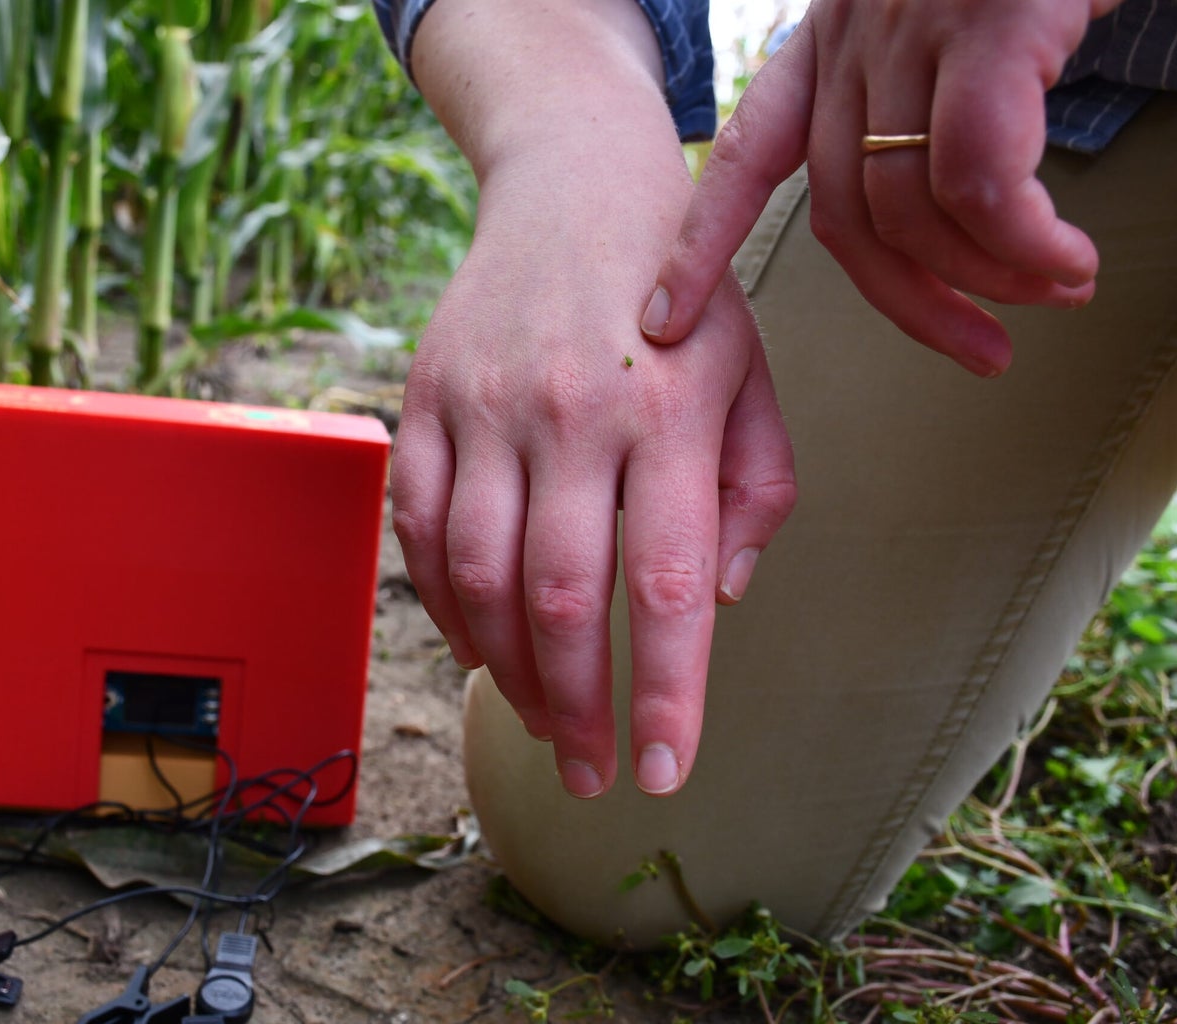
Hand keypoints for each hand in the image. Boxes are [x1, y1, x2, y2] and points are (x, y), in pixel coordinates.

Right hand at [391, 140, 795, 798]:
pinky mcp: (426, 402)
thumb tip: (718, 602)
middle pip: (560, 599)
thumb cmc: (680, 299)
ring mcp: (485, 407)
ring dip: (509, 671)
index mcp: (668, 414)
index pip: (666, 585)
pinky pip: (421, 530)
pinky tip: (479, 648)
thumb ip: (755, 491)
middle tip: (593, 774)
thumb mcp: (752, 377)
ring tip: (542, 720)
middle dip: (576, 710)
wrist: (572, 186)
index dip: (664, 694)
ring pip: (479, 576)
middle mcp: (571, 413)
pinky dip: (446, 606)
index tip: (662, 773)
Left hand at [641, 0, 1123, 376]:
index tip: (665, 323)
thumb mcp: (955, 18)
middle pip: (846, 216)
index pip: (743, 151)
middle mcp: (856, 37)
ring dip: (988, 277)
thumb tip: (959, 202)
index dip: (700, 243)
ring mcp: (916, 31)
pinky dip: (1024, 244)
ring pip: (911, 210)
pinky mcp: (987, 29)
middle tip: (981, 350)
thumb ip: (927, 96)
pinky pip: (979, 180)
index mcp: (832, 39)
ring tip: (1056, 290)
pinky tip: (1066, 260)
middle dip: (915, 304)